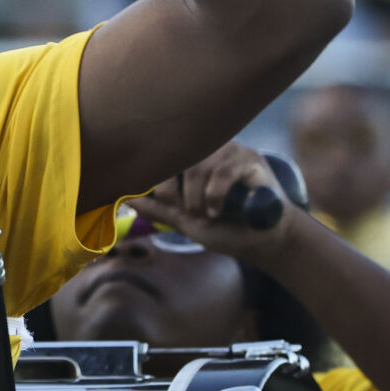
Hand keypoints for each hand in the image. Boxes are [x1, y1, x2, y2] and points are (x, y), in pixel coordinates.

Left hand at [128, 141, 300, 265]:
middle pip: (174, 161)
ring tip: (207, 214)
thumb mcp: (185, 220)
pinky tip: (217, 209)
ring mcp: (229, 151)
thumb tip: (125, 198)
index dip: (162, 188)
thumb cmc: (226, 228)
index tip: (175, 208)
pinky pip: (222, 172)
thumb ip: (158, 209)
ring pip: (196, 166)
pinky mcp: (251, 160)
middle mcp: (207, 149)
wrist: (264, 241)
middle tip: (191, 213)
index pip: (159, 160)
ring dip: (196, 198)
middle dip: (177, 195)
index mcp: (188, 159)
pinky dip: (215, 195)